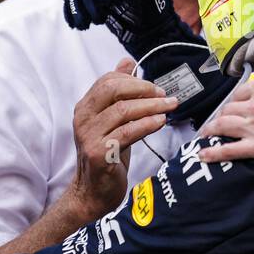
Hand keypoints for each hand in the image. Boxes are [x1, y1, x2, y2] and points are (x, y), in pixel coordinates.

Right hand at [62, 60, 178, 222]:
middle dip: (143, 89)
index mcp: (85, 107)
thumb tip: (128, 62)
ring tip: (170, 107)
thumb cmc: (106, 153)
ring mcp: (89, 135)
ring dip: (151, 106)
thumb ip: (119, 92)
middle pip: (113, 89)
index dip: (135, 80)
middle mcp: (83, 118)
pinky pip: (127, 132)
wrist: (93, 191)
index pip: (108, 80)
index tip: (157, 88)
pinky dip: (147, 124)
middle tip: (165, 95)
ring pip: (123, 110)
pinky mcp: (99, 153)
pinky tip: (160, 122)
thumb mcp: (112, 120)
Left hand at [198, 70, 253, 169]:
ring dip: (211, 130)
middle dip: (221, 115)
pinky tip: (204, 154)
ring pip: (223, 126)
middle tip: (216, 121)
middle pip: (229, 109)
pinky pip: (229, 149)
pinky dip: (213, 152)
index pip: (240, 93)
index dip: (235, 101)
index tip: (232, 107)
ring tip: (205, 134)